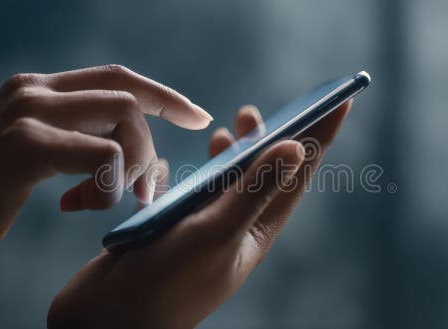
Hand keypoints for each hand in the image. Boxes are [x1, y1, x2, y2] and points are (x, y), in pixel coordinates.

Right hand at [0, 64, 212, 262]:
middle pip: (129, 97)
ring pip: (123, 119)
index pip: (118, 77)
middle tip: (144, 189)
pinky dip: (107, 189)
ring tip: (105, 201)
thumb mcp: (32, 149)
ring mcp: (28, 114)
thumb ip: (74, 135)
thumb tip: (129, 147)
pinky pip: (103, 157)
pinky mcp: (25, 147)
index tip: (195, 115)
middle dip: (149, 145)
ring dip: (130, 167)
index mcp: (37, 88)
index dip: (163, 95)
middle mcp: (33, 90)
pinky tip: (79, 207)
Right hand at [48, 101, 352, 328]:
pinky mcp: (166, 228)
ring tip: (225, 131)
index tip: (340, 101)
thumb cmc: (167, 284)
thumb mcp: (218, 233)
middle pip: (260, 175)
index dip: (319, 137)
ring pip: (222, 183)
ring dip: (228, 155)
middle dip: (266, 139)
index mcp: (254, 232)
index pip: (296, 177)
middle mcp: (231, 228)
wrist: (107, 321)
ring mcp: (198, 229)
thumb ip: (254, 189)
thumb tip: (297, 146)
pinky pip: (184, 193)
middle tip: (253, 112)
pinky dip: (185, 174)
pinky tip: (174, 164)